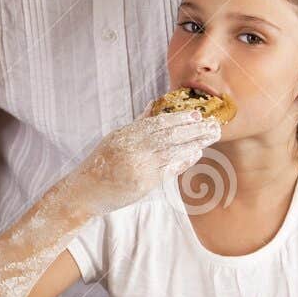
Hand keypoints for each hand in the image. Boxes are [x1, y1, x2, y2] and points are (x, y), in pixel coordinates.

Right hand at [73, 111, 223, 216]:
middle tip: (213, 125)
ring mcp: (139, 165)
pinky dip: (184, 160)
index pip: (157, 122)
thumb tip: (153, 105)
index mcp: (125, 134)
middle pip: (169, 134)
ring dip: (194, 143)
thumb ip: (137, 124)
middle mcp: (132, 147)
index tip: (197, 114)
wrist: (84, 192)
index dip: (179, 118)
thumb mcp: (115, 138)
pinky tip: (196, 154)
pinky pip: (169, 169)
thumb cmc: (100, 165)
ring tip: (210, 137)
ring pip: (172, 150)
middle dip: (193, 129)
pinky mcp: (144, 183)